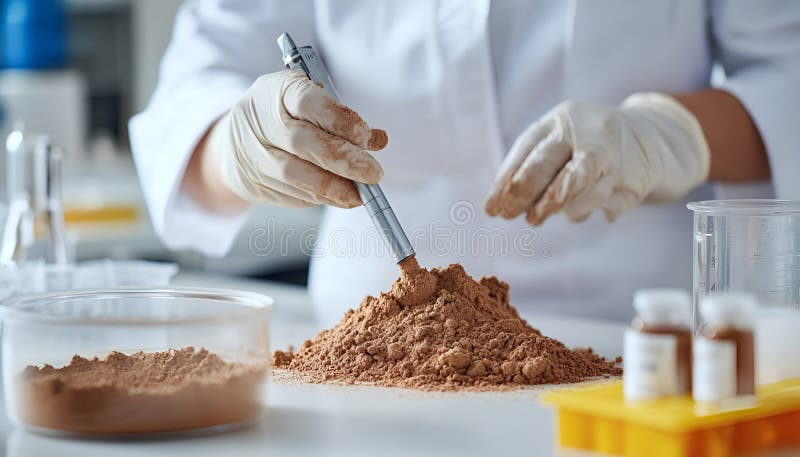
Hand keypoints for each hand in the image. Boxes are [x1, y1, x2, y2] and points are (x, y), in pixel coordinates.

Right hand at [208, 70, 387, 207]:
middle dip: (344, 161)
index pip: (309, 103)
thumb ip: (342, 118)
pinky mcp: (251, 182)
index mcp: (277, 90)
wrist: (235, 138)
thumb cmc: (284, 115)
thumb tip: (378, 141)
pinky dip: (319, 198)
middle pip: (302, 143)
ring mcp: (252, 153)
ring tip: (358, 195)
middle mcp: (260, 120)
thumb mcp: (310, 101)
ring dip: (333, 188)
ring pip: (294, 175)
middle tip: (373, 174)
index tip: (366, 137)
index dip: (340, 121)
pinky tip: (338, 197)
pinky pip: (290, 194)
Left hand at [485, 93, 709, 224]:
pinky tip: (578, 213)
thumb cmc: (595, 144)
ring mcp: (614, 156)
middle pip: (546, 163)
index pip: (527, 148)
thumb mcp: (565, 140)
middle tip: (508, 215)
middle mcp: (588, 133)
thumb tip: (500, 202)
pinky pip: (600, 204)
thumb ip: (535, 165)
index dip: (506, 180)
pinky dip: (584, 212)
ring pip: (573, 186)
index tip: (492, 207)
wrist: (659, 139)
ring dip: (551, 206)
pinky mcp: (633, 182)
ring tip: (535, 218)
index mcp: (563, 119)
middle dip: (522, 192)